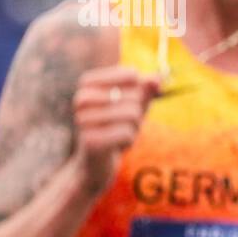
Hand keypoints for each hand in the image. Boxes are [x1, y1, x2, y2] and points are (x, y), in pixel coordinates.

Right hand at [71, 66, 160, 194]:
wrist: (96, 161)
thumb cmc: (116, 126)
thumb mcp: (134, 105)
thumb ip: (146, 90)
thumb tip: (157, 79)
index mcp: (88, 83)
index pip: (132, 75)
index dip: (141, 91)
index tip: (128, 102)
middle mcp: (81, 98)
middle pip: (135, 96)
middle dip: (138, 113)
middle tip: (122, 124)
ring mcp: (82, 119)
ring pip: (133, 114)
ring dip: (134, 128)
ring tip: (119, 134)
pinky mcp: (90, 140)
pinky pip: (127, 133)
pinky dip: (129, 140)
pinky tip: (116, 145)